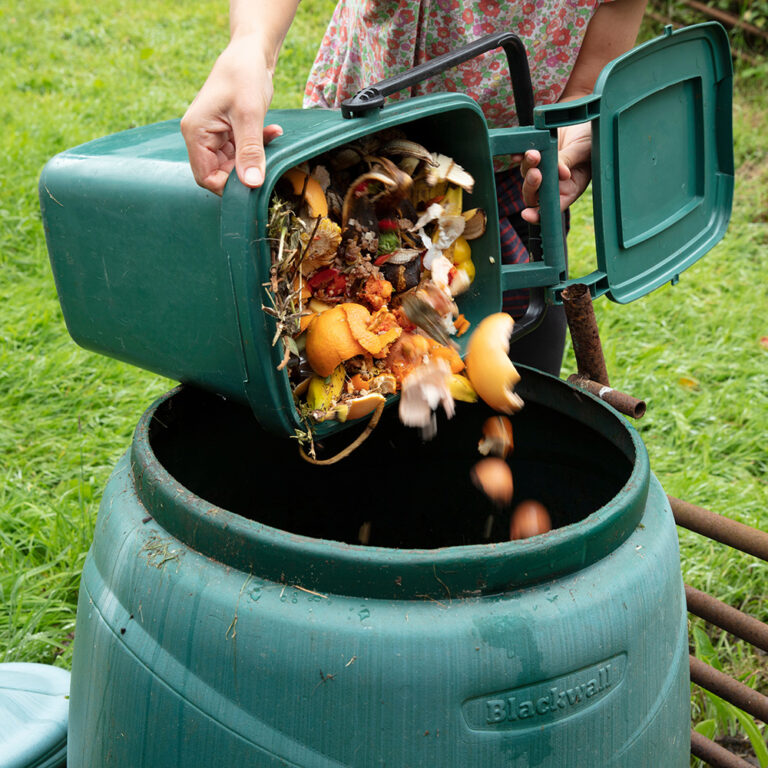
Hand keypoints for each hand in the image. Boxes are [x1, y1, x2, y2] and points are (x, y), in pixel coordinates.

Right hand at [181, 35, 283, 194]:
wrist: (251, 51)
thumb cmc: (244, 75)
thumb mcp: (249, 115)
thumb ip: (250, 151)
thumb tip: (252, 184)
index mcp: (196, 133)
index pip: (205, 177)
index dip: (228, 186)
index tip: (253, 182)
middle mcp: (200, 136)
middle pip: (219, 173)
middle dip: (245, 171)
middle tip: (267, 162)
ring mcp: (214, 134)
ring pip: (234, 163)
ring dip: (255, 157)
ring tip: (270, 137)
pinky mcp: (228, 131)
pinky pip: (242, 150)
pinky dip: (258, 146)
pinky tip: (273, 132)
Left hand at [520, 122, 592, 223]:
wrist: (586, 119)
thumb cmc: (592, 138)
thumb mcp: (585, 150)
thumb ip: (570, 161)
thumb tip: (560, 172)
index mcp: (569, 189)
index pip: (551, 208)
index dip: (538, 215)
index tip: (528, 214)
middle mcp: (554, 182)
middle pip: (534, 194)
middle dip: (532, 186)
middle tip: (536, 173)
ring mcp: (543, 168)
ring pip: (526, 175)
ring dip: (528, 166)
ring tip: (534, 154)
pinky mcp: (535, 153)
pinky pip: (521, 158)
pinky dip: (518, 156)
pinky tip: (517, 153)